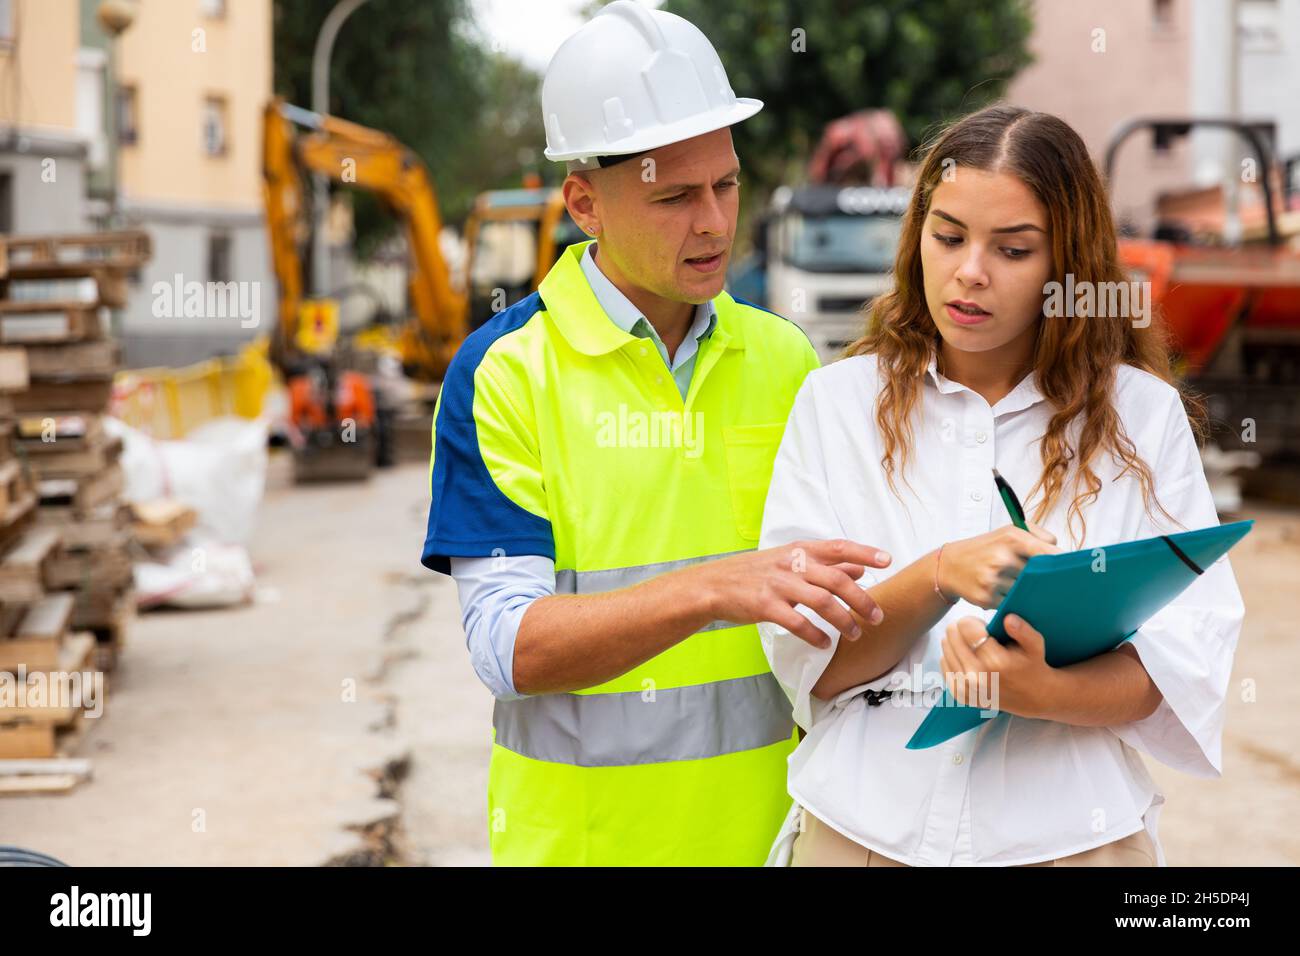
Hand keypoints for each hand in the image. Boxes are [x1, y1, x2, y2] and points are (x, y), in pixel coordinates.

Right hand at [695, 539, 892, 648]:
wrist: (715, 584)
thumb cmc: (758, 573)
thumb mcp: (791, 562)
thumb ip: (826, 565)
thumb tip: (859, 568)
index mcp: (800, 551)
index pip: (838, 547)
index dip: (864, 553)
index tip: (887, 560)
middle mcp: (792, 565)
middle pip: (836, 580)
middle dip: (861, 600)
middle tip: (877, 617)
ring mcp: (779, 585)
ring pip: (821, 602)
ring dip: (843, 620)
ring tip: (855, 634)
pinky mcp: (766, 606)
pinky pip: (797, 622)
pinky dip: (815, 634)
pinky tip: (825, 643)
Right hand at [936, 523, 1058, 608]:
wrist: (950, 565)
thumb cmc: (986, 548)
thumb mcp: (1007, 532)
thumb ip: (1038, 534)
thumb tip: (1059, 550)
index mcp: (1012, 538)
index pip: (1046, 552)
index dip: (1061, 564)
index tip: (1071, 571)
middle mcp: (1002, 558)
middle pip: (1039, 576)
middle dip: (1044, 580)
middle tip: (1051, 583)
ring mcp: (993, 579)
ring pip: (1027, 593)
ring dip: (1029, 593)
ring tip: (1023, 586)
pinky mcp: (986, 598)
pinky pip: (1012, 604)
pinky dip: (1013, 601)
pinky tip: (1006, 594)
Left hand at [939, 614, 1060, 717]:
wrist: (1033, 697)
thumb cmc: (1033, 665)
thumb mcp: (1036, 645)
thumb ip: (1023, 630)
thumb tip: (1008, 618)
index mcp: (996, 662)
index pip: (965, 627)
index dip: (972, 620)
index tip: (982, 624)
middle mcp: (977, 676)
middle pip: (952, 636)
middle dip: (963, 629)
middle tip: (978, 634)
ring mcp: (966, 688)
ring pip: (946, 649)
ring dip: (956, 642)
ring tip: (974, 645)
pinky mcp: (960, 695)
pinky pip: (944, 665)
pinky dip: (952, 657)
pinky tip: (965, 656)